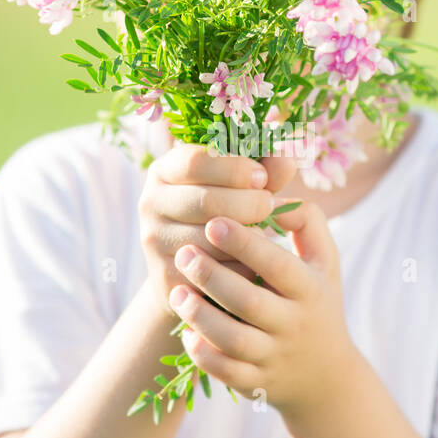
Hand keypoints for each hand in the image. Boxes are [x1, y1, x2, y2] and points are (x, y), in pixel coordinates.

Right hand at [139, 141, 279, 308]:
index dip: (235, 168)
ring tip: (264, 234)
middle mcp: (150, 202)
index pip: (195, 161)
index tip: (262, 178)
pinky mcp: (165, 276)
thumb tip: (286, 161)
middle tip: (270, 206)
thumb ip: (264, 169)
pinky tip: (251, 262)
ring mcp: (154, 241)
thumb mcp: (240, 186)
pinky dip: (239, 267)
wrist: (193, 268)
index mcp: (165, 170)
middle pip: (205, 200)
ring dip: (247, 237)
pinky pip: (213, 272)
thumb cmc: (224, 212)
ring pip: (210, 239)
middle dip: (249, 202)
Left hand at [167, 200, 355, 421]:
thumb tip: (272, 191)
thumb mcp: (324, 260)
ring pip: (231, 340)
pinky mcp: (254, 381)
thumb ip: (306, 220)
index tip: (213, 221)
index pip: (276, 264)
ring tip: (178, 291)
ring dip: (200, 316)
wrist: (325, 375)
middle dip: (212, 276)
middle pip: (248, 302)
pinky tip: (187, 331)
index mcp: (310, 289)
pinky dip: (203, 353)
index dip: (244, 243)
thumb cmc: (317, 300)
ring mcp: (273, 357)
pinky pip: (224, 371)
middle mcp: (294, 325)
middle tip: (184, 252)